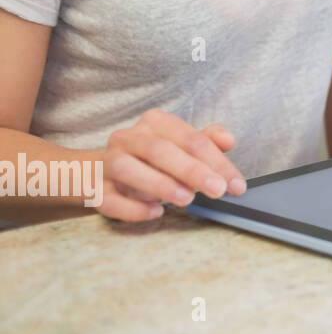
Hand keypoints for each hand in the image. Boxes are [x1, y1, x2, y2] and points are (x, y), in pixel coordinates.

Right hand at [97, 108, 246, 221]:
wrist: (98, 172)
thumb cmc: (151, 159)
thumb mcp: (181, 145)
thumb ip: (207, 141)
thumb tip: (228, 140)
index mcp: (155, 122)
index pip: (191, 139)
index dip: (217, 161)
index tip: (236, 184)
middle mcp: (128, 138)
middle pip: (161, 150)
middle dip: (193, 171)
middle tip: (217, 190)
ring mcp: (107, 162)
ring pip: (129, 169)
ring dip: (160, 184)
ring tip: (186, 199)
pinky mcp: (93, 189)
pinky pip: (109, 199)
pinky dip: (133, 208)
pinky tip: (155, 211)